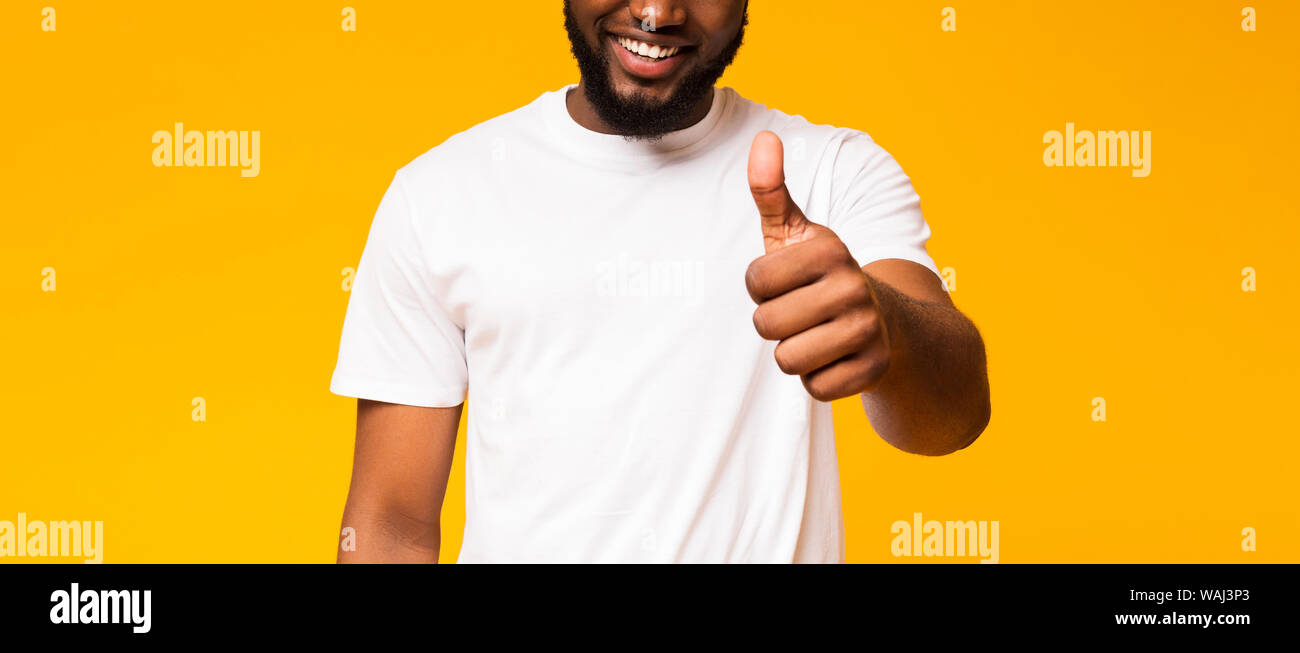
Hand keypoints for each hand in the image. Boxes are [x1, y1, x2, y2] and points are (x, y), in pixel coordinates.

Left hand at [745, 131, 890, 400]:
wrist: (894, 325)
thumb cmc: (826, 276)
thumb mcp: (798, 233)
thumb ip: (771, 191)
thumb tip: (763, 137)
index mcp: (830, 248)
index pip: (754, 283)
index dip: (762, 288)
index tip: (789, 283)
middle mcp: (853, 285)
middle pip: (766, 325)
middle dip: (776, 324)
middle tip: (804, 313)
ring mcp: (869, 329)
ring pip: (787, 360)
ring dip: (795, 353)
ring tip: (819, 335)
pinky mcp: (875, 370)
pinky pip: (815, 387)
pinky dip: (820, 379)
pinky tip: (839, 358)